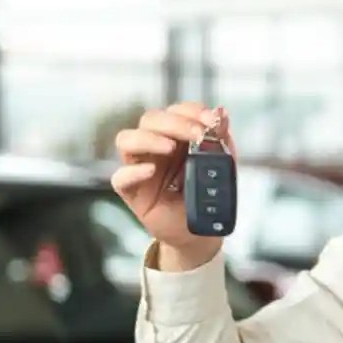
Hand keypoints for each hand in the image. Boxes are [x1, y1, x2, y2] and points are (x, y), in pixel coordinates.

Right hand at [110, 102, 234, 266]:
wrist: (201, 232)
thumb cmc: (207, 195)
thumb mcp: (221, 166)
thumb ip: (220, 140)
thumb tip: (221, 112)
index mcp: (176, 136)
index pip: (175, 111)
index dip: (190, 110)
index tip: (210, 119)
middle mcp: (154, 147)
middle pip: (150, 119)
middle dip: (175, 122)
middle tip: (197, 135)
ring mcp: (140, 167)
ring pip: (126, 139)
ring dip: (149, 138)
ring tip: (169, 148)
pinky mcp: (132, 192)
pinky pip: (120, 177)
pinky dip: (133, 171)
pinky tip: (150, 172)